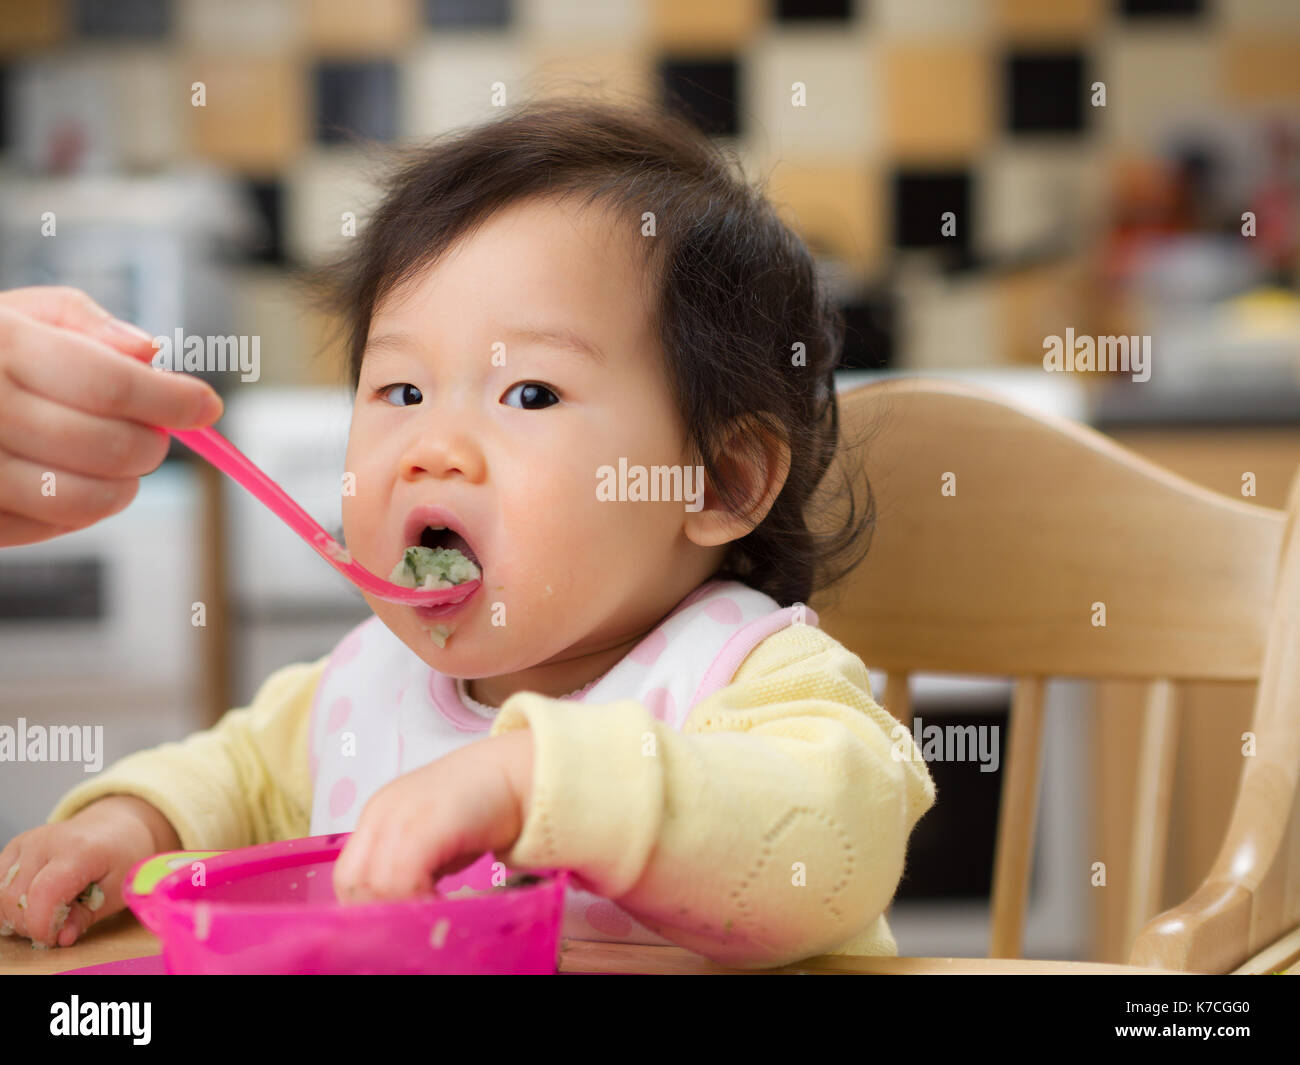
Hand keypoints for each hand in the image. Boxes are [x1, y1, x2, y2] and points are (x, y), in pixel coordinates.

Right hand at [0, 285, 223, 546]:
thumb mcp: (22, 313)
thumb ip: (89, 325)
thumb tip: (149, 354)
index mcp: (4, 347)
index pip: (112, 385)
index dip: (174, 400)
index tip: (207, 406)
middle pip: (111, 447)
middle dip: (153, 442)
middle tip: (154, 430)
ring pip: (91, 499)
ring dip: (126, 483)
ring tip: (117, 457)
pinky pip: (56, 528)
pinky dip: (84, 508)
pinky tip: (73, 477)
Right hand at [0, 795, 179, 947]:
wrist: (115, 827)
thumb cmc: (122, 857)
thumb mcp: (119, 889)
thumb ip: (88, 915)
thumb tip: (61, 938)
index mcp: (79, 849)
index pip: (44, 893)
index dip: (42, 925)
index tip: (54, 938)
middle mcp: (46, 841)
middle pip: (14, 897)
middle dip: (30, 924)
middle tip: (56, 927)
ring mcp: (27, 842)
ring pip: (0, 893)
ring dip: (18, 914)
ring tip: (48, 913)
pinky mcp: (15, 847)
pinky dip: (10, 901)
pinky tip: (34, 901)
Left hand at [332, 731, 534, 903]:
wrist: (518, 773)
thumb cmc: (483, 809)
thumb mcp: (436, 838)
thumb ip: (411, 867)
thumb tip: (404, 909)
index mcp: (378, 815)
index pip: (348, 875)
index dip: (366, 904)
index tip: (395, 920)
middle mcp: (381, 812)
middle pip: (352, 881)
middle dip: (379, 909)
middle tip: (412, 921)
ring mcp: (400, 816)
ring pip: (374, 885)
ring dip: (401, 909)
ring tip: (432, 914)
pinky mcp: (424, 826)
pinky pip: (402, 880)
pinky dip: (418, 901)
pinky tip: (443, 904)